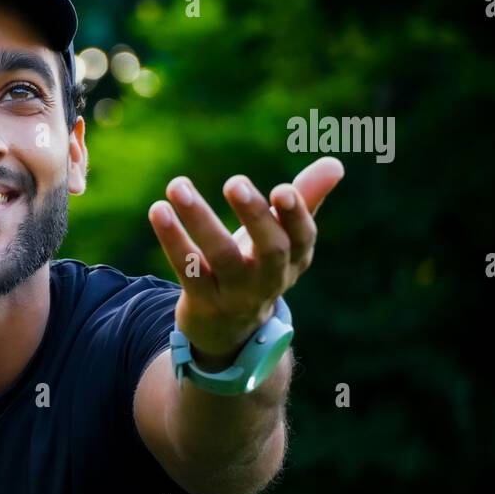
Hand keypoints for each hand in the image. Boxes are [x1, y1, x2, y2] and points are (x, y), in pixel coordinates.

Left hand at [147, 157, 344, 365]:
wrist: (228, 329)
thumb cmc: (258, 267)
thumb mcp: (284, 238)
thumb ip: (305, 199)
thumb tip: (335, 164)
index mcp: (294, 260)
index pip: (303, 238)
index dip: (295, 215)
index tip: (283, 189)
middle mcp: (268, 280)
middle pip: (269, 250)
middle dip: (254, 216)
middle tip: (234, 182)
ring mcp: (235, 295)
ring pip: (221, 257)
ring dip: (200, 219)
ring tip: (177, 185)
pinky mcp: (201, 302)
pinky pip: (187, 269)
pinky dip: (173, 240)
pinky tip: (159, 210)